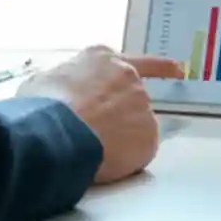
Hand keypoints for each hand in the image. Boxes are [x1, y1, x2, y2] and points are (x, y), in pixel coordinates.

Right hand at [25, 46, 183, 183]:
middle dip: (123, 114)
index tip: (177, 70)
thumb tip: (61, 90)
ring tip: (90, 147)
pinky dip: (124, 159)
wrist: (56, 133)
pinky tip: (103, 160)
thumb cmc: (43, 106)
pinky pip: (138, 151)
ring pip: (135, 126)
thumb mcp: (44, 80)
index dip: (159, 67)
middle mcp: (129, 77)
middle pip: (134, 98)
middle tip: (106, 131)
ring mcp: (142, 106)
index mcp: (104, 60)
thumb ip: (64, 80)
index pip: (141, 60)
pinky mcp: (148, 136)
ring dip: (119, 137)